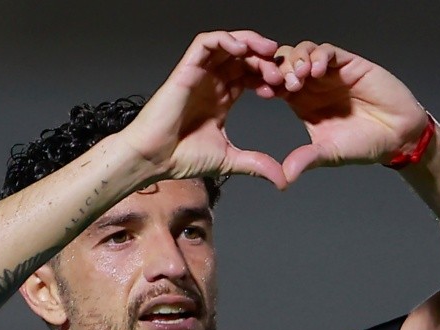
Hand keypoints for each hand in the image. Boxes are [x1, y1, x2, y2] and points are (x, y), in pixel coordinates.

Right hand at [121, 30, 288, 188]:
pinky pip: (206, 43)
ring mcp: (200, 74)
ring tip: (268, 52)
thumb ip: (256, 164)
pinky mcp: (187, 69)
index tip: (285, 90)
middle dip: (266, 60)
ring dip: (250, 43)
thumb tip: (282, 180)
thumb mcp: (229, 160)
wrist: (154, 159)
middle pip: (244, 57)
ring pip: (228, 44)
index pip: (251, 76)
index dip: (269, 77)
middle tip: (281, 74)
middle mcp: (212, 83)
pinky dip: (225, 39)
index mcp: (222, 99)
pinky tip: (242, 49)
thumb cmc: (181, 158)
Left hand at [271, 41, 429, 182]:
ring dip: (297, 60)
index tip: (264, 92)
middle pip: (285, 63)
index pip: (276, 85)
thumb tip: (284, 178)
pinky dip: (319, 56)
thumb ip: (307, 159)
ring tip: (300, 77)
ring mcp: (331, 72)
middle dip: (279, 68)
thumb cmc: (364, 144)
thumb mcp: (330, 153)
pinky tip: (317, 70)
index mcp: (303, 103)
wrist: (397, 136)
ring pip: (303, 51)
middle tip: (281, 82)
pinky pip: (328, 51)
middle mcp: (314, 85)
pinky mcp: (349, 64)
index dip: (267, 84)